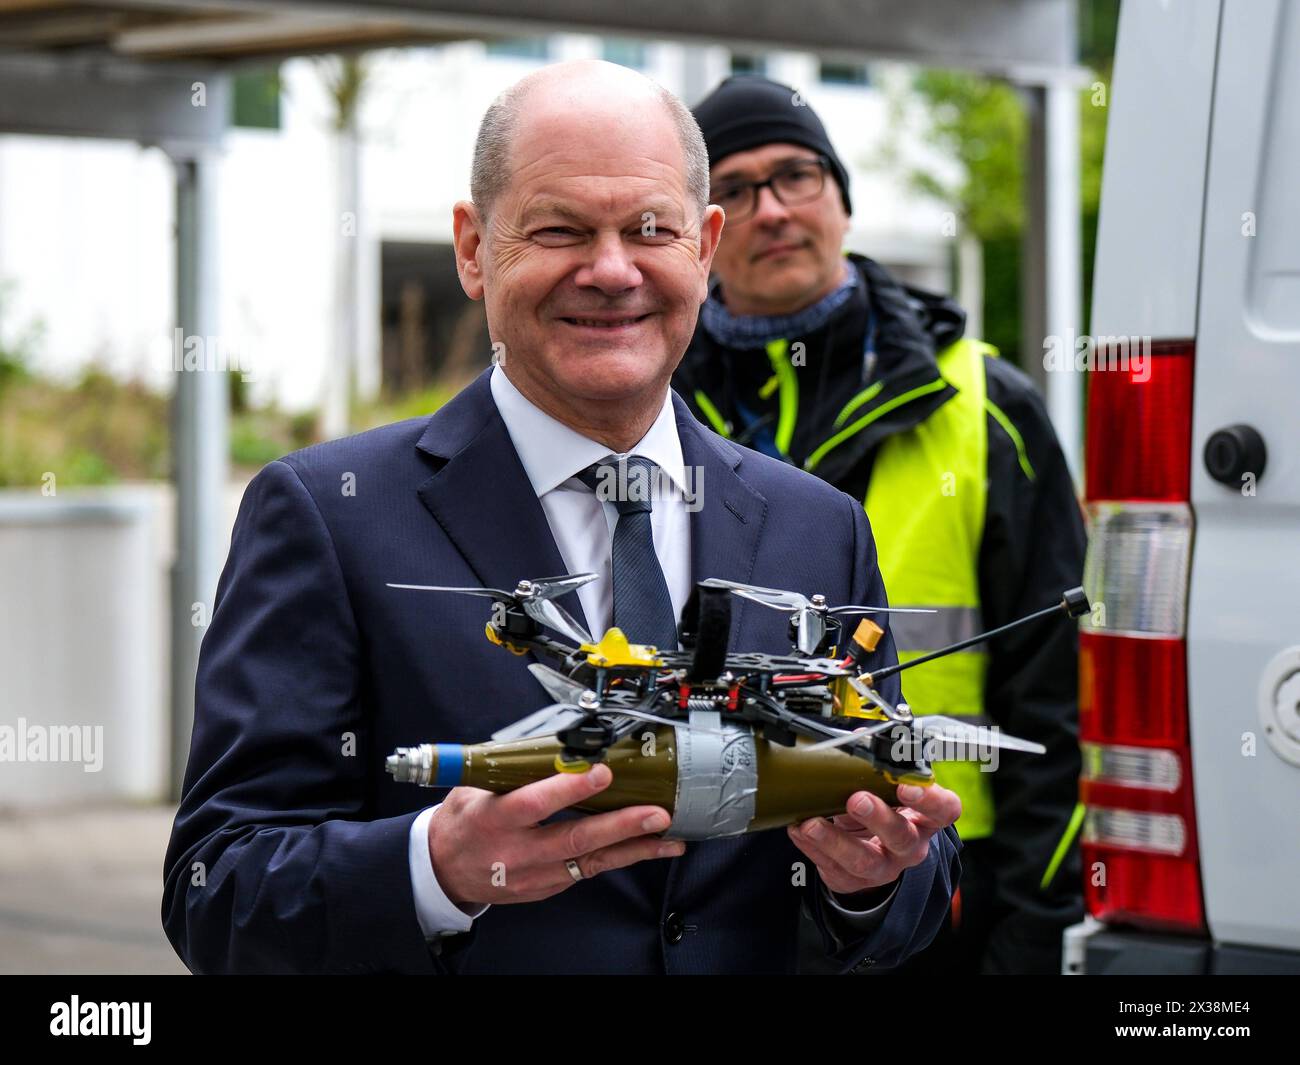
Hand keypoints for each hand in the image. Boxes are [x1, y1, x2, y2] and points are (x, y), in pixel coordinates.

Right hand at [427, 763, 683, 908]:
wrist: (444, 870)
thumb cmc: (463, 822)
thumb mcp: (473, 789)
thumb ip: (511, 771)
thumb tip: (555, 744)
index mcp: (496, 819)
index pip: (535, 804)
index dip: (569, 789)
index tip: (601, 772)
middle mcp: (518, 851)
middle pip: (575, 839)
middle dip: (621, 826)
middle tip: (656, 814)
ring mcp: (535, 874)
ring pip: (591, 861)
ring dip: (634, 848)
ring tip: (668, 838)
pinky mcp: (548, 886)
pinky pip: (588, 870)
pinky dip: (619, 858)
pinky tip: (646, 849)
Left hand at [787, 782, 960, 897]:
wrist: (871, 850)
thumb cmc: (883, 810)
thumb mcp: (887, 788)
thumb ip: (877, 765)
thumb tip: (860, 736)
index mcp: (925, 817)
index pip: (944, 810)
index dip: (930, 799)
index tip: (907, 786)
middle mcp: (909, 845)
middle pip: (901, 837)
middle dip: (878, 818)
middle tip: (856, 800)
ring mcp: (883, 867)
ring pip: (863, 860)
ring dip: (835, 841)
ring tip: (811, 824)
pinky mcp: (853, 880)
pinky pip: (832, 867)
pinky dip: (812, 848)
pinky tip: (799, 830)